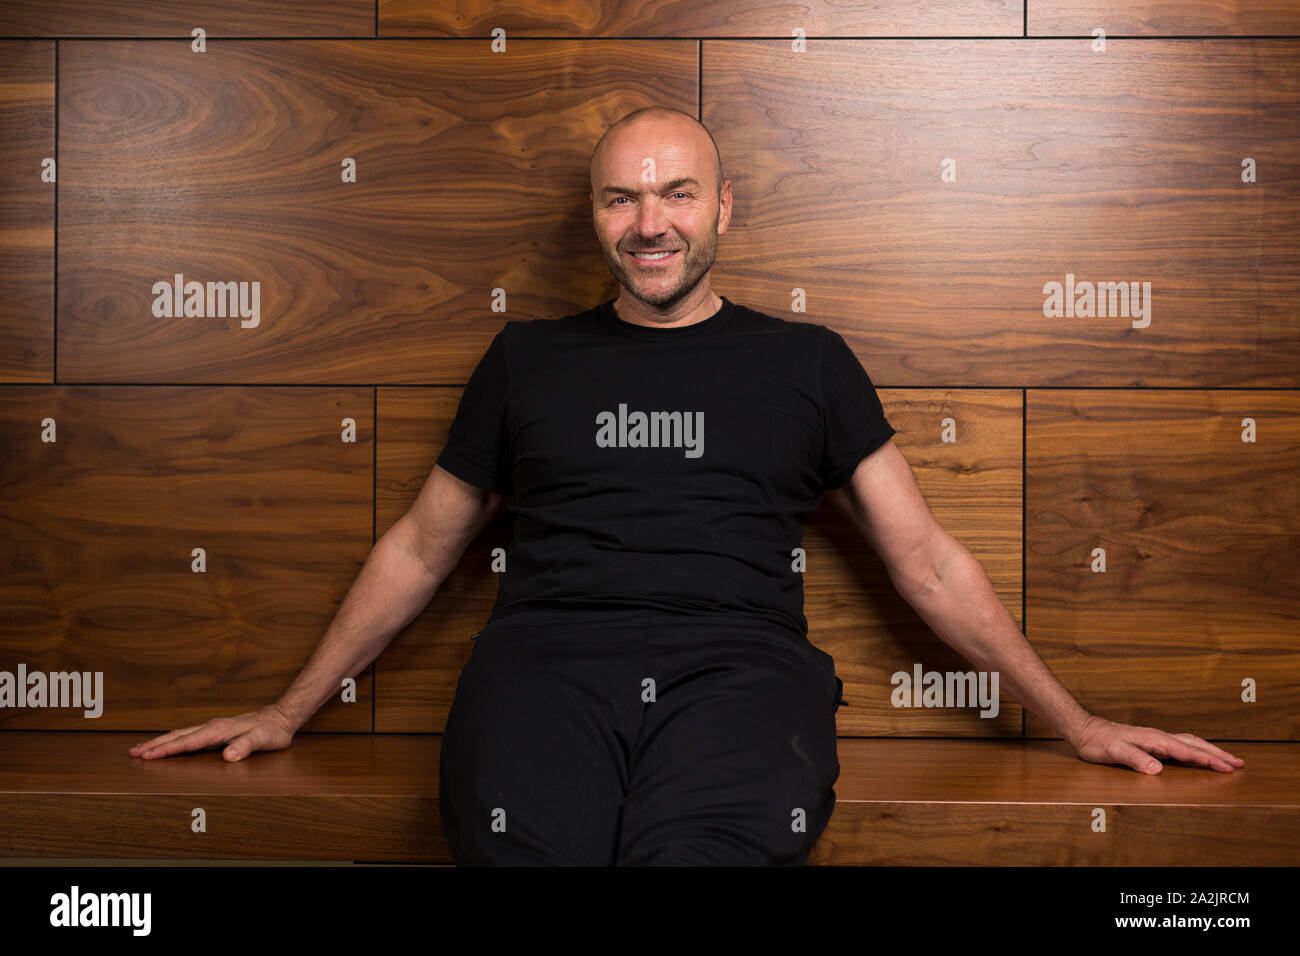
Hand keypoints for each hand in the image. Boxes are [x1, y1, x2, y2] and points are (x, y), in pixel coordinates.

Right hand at [127, 702, 298, 761]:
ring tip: (140, 750)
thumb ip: (246, 746)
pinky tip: (167, 746)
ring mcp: (213, 728)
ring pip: (181, 735)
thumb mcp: (263, 739)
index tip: (147, 756)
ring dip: (160, 742)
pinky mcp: (216, 732)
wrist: (281, 717)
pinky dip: (173, 741)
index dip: (167, 750)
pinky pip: (189, 736)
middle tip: (132, 753)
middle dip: (154, 745)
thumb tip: (228, 756)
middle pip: (177, 736)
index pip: (187, 742)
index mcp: (218, 730)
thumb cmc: (272, 730)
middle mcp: (212, 727)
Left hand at [1066, 714, 1244, 773]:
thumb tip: (1158, 770)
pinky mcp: (1151, 742)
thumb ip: (1135, 759)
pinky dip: (1196, 750)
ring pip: (1190, 742)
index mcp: (1155, 739)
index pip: (1187, 751)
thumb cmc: (1098, 743)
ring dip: (1209, 750)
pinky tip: (1197, 755)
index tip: (1228, 768)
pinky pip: (1181, 745)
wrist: (1085, 730)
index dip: (1208, 760)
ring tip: (1227, 760)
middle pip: (1195, 744)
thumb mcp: (1114, 753)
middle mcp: (1159, 737)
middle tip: (1240, 764)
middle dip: (1218, 754)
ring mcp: (1156, 738)